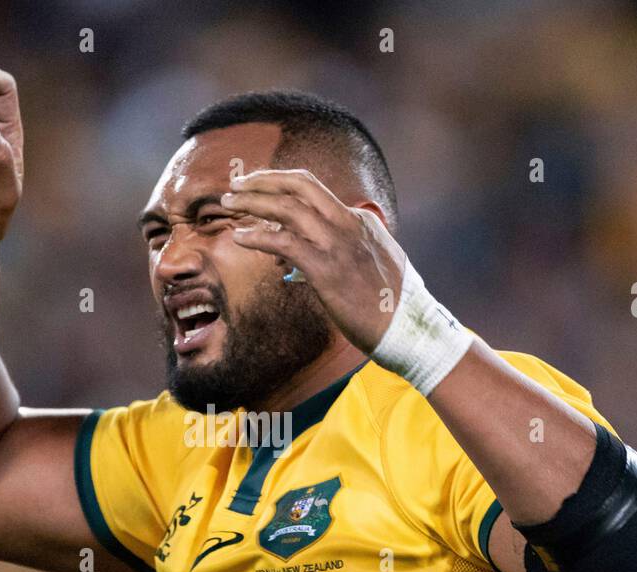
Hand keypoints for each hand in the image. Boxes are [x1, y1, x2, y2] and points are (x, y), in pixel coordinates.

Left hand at [223, 169, 406, 351]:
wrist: (407, 328)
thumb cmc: (389, 305)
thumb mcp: (372, 265)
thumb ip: (340, 254)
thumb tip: (296, 263)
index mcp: (360, 221)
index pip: (315, 191)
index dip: (281, 186)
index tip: (259, 189)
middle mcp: (349, 224)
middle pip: (301, 184)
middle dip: (265, 178)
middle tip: (238, 182)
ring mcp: (338, 244)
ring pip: (288, 208)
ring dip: (253, 201)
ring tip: (229, 202)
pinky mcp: (326, 270)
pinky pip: (284, 243)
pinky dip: (258, 236)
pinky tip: (240, 237)